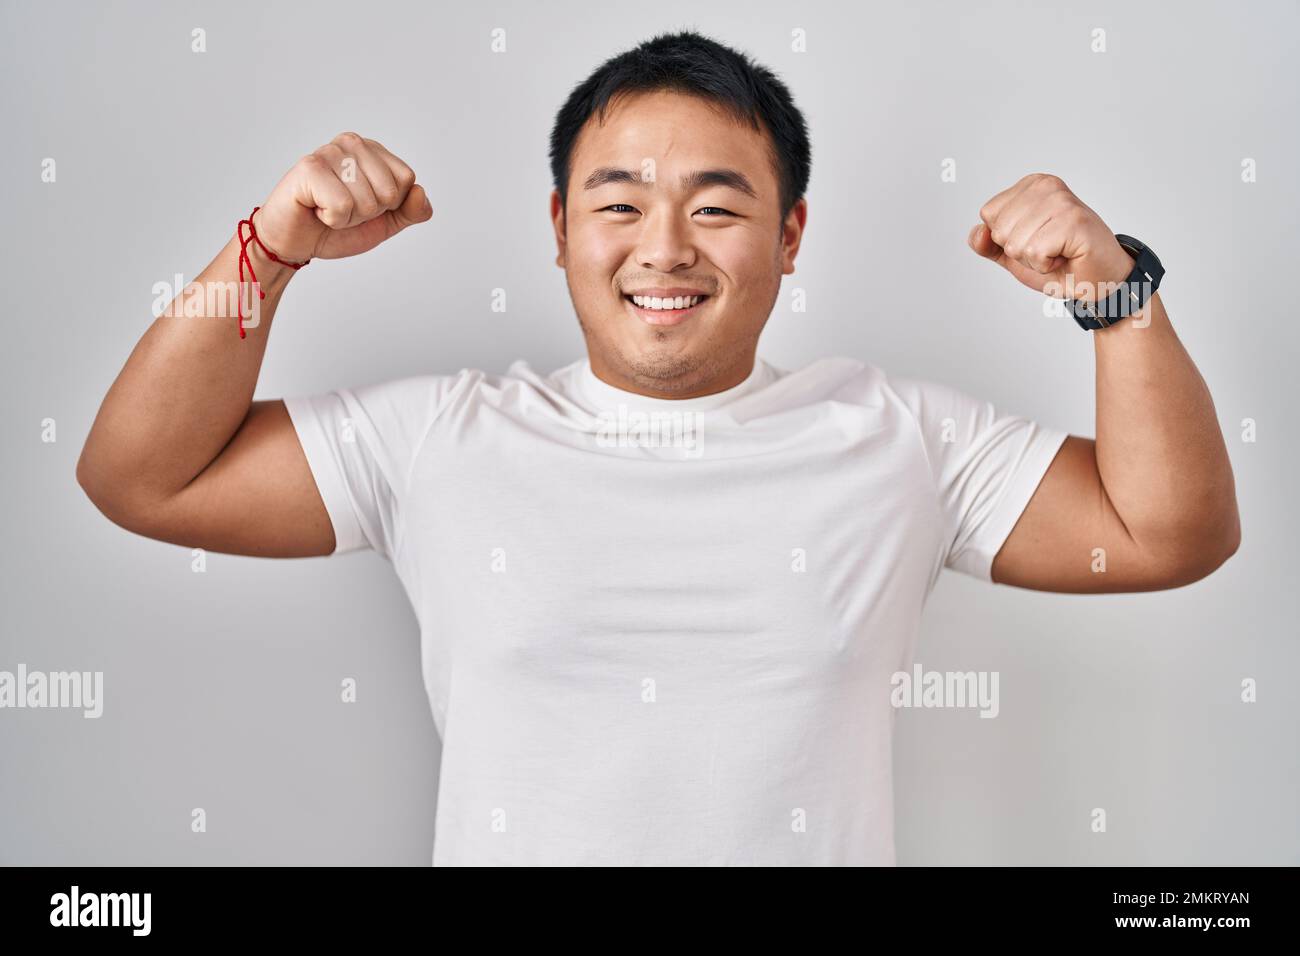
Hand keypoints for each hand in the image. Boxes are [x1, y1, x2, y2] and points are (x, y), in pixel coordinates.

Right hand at [253, 132, 432, 261]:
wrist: (296, 242)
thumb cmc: (336, 227)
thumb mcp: (384, 223)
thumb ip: (411, 211)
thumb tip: (420, 192)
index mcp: (372, 150)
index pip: (406, 179)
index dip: (388, 205)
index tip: (361, 205)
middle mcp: (351, 143)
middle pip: (389, 191)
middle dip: (367, 213)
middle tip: (342, 208)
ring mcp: (329, 152)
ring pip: (367, 201)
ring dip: (347, 218)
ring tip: (326, 208)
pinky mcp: (310, 167)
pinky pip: (342, 206)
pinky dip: (332, 219)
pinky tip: (315, 208)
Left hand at [968, 173, 1133, 299]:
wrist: (1096, 280)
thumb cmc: (1061, 263)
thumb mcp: (1014, 255)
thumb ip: (989, 244)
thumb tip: (977, 233)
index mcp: (1031, 186)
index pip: (988, 214)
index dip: (1006, 239)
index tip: (1035, 240)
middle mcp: (1046, 186)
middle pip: (999, 230)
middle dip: (1019, 251)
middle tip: (1049, 249)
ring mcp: (1061, 201)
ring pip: (1015, 243)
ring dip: (1034, 259)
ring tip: (1059, 252)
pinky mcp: (1073, 220)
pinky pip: (1035, 252)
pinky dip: (1046, 264)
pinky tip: (1066, 256)